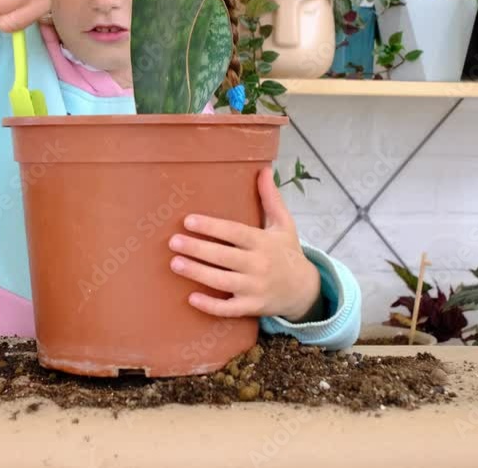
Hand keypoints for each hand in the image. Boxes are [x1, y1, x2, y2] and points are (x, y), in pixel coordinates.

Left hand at [168, 167, 322, 322]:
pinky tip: (191, 298)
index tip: (189, 220)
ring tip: (175, 263)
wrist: (304, 289)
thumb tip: (265, 169)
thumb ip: (271, 198)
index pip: (235, 232)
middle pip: (224, 256)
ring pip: (222, 281)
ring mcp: (255, 288)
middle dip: (197, 249)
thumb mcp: (283, 224)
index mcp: (264, 242)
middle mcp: (259, 265)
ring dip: (197, 273)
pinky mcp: (252, 307)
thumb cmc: (287, 252)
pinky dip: (211, 306)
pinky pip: (229, 309)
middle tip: (173, 241)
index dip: (212, 227)